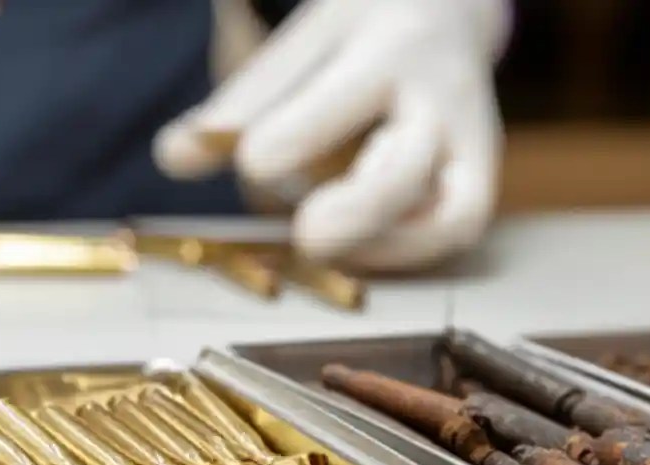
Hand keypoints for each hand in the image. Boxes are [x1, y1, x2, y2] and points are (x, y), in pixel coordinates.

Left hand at [156, 0, 508, 271]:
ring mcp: (470, 148)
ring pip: (454, 213)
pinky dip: (402, 254)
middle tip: (308, 237)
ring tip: (326, 250)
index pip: (348, 95)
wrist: (450, 13)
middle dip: (360, 209)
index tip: (251, 161)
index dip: (299, 132)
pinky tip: (352, 253)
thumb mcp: (299, 47)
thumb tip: (173, 157)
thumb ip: (238, 105)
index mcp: (390, 47)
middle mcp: (442, 99)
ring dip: (385, 247)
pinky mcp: (476, 185)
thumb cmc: (358, 35)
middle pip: (412, 165)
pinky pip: (455, 233)